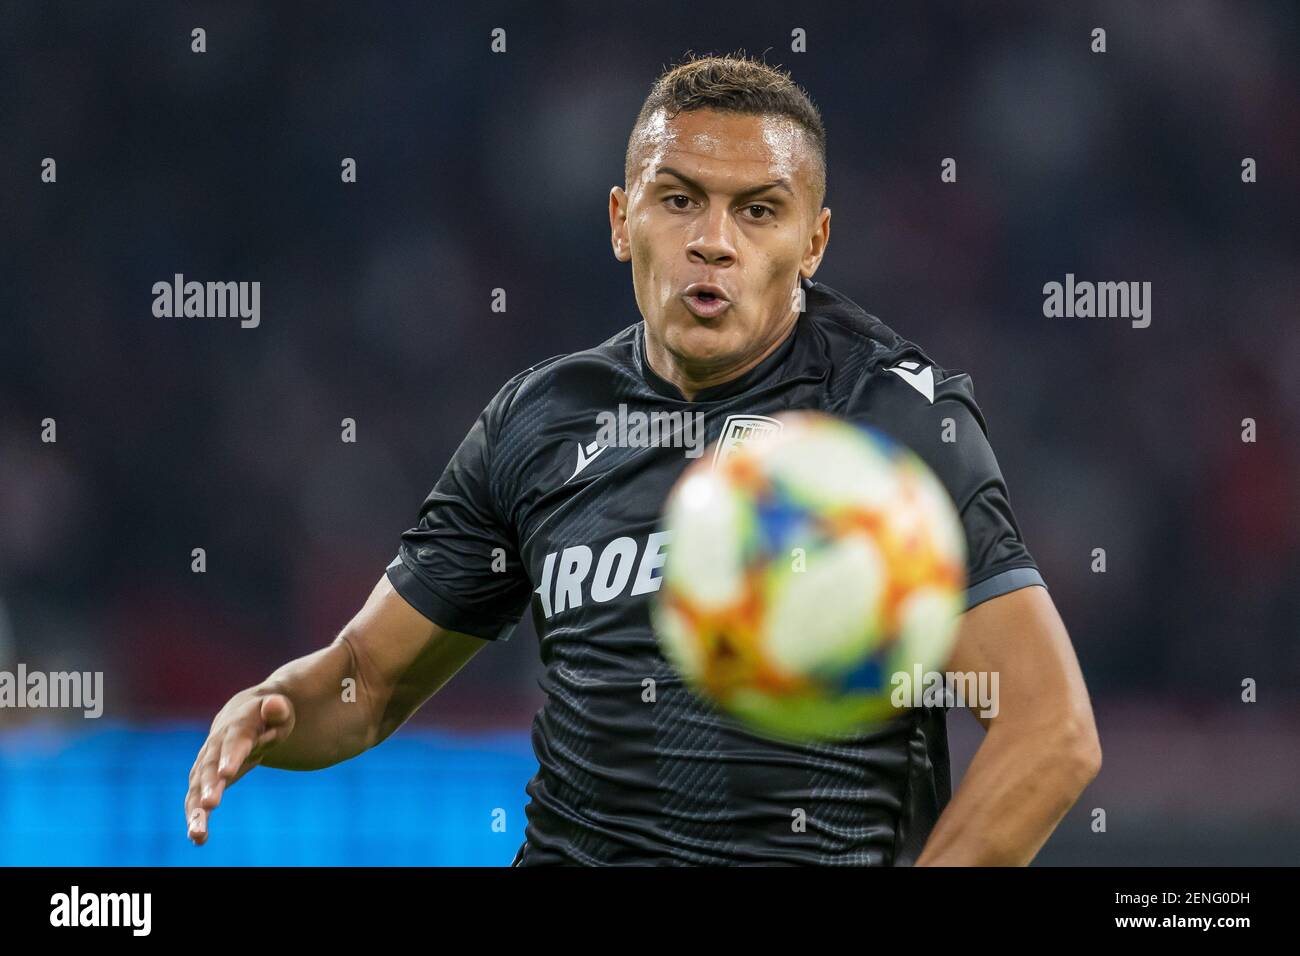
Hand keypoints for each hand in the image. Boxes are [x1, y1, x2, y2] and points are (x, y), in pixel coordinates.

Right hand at [185, 692, 295, 844]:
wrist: (243, 716)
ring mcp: (207, 764)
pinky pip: (197, 800)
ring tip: (197, 833)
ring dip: (196, 810)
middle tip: (210, 805)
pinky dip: (196, 817)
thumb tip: (276, 705)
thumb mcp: (279, 709)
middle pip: (210, 767)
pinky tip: (199, 839)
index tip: (227, 773)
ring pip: (197, 788)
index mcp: (237, 727)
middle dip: (209, 786)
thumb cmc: (267, 715)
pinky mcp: (204, 781)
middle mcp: (215, 747)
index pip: (234, 742)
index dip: (231, 756)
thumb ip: (277, 708)